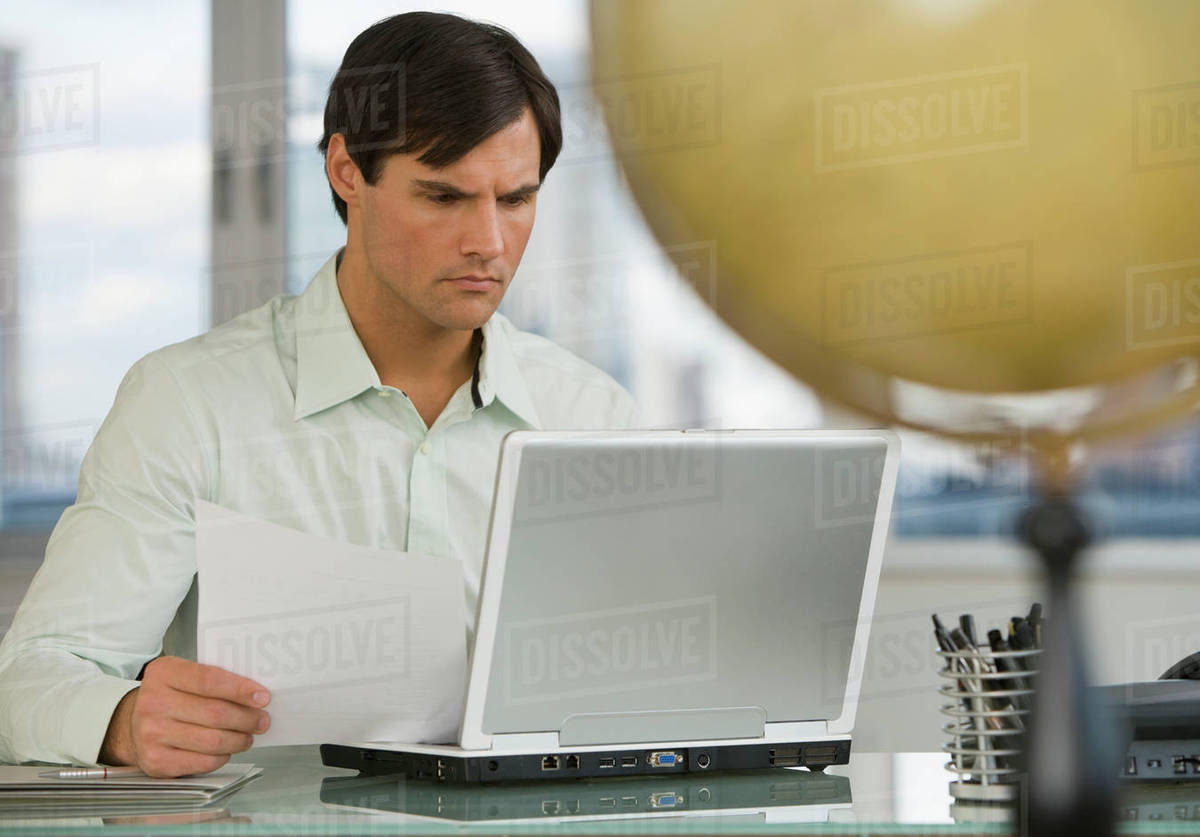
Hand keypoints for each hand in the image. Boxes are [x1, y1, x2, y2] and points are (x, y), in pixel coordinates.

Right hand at [99, 656, 270, 776]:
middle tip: (262, 720)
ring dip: (239, 739)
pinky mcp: (156, 761)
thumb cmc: (170, 696)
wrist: (133, 723)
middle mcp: (153, 703)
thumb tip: (255, 695)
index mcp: (164, 673)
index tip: (263, 697)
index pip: (210, 680)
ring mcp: (152, 734)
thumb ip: (215, 679)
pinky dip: (222, 757)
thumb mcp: (185, 675)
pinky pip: (203, 762)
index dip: (241, 690)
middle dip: (247, 718)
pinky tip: (227, 749)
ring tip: (248, 735)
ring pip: (213, 741)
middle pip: (215, 713)